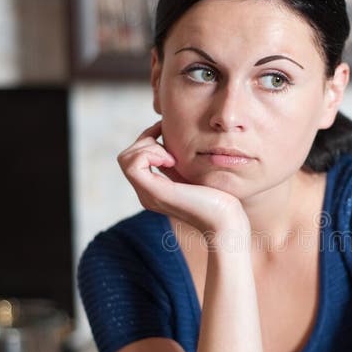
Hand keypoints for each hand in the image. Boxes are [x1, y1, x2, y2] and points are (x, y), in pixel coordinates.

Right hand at [117, 121, 247, 235]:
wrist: (225, 219)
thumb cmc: (217, 196)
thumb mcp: (193, 172)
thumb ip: (178, 162)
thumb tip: (170, 137)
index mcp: (153, 188)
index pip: (132, 157)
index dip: (146, 138)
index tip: (164, 132)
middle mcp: (146, 193)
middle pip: (126, 156)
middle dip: (146, 141)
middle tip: (171, 152)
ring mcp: (148, 194)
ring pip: (126, 159)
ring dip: (148, 148)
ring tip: (172, 158)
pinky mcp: (154, 192)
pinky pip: (132, 165)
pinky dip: (150, 154)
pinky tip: (171, 161)